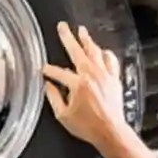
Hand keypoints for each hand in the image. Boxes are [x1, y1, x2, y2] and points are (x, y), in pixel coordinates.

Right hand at [42, 22, 128, 149]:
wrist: (111, 131)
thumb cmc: (87, 126)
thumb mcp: (63, 115)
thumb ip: (54, 97)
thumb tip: (48, 86)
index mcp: (77, 84)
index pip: (58, 72)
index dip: (49, 70)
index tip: (43, 69)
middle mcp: (91, 75)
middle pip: (77, 51)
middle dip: (68, 38)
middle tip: (62, 26)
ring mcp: (105, 75)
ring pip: (95, 52)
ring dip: (87, 40)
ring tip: (82, 30)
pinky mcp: (114, 79)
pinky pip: (111, 61)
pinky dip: (106, 54)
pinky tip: (102, 51)